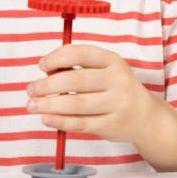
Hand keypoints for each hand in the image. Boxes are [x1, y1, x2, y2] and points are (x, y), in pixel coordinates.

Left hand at [26, 44, 157, 143]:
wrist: (145, 117)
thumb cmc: (116, 89)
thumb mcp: (106, 70)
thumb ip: (79, 67)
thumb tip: (47, 70)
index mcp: (113, 61)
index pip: (80, 53)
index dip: (57, 57)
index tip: (41, 65)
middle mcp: (117, 80)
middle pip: (75, 80)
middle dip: (47, 85)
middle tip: (30, 89)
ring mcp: (117, 103)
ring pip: (76, 104)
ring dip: (49, 104)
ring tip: (32, 105)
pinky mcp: (112, 124)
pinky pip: (81, 123)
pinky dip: (60, 121)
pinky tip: (46, 119)